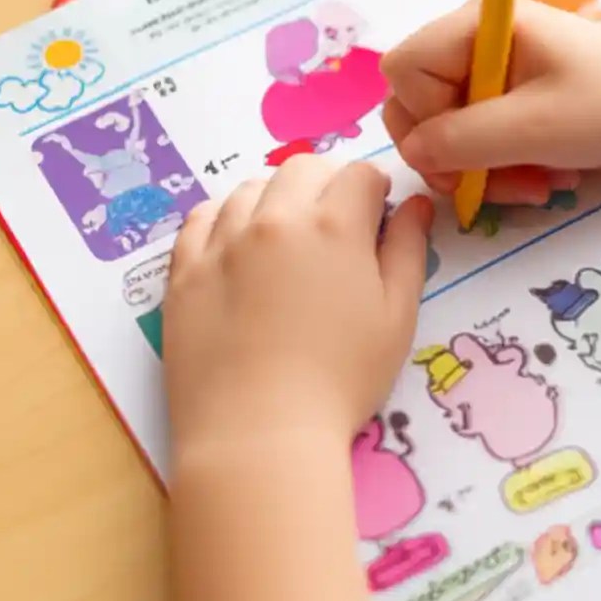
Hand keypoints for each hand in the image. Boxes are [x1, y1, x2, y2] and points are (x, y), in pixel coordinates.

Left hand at [163, 156, 434, 452]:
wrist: (259, 432)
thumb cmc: (343, 380)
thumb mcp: (397, 318)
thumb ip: (408, 251)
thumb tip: (416, 205)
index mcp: (335, 225)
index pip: (361, 175)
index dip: (377, 194)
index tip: (378, 222)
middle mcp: (275, 218)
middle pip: (303, 167)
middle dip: (327, 183)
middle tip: (336, 226)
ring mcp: (222, 241)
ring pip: (251, 186)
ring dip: (276, 197)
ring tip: (286, 239)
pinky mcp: (184, 269)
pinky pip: (202, 218)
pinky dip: (226, 218)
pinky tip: (237, 246)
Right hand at [381, 0, 600, 204]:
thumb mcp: (531, 127)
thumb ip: (460, 141)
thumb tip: (413, 153)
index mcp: (476, 27)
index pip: (404, 71)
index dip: (424, 117)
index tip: (471, 144)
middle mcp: (476, 45)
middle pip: (419, 106)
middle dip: (454, 155)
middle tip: (490, 186)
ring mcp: (492, 75)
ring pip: (450, 133)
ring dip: (486, 170)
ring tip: (538, 184)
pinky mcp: (511, 103)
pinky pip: (481, 142)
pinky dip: (506, 167)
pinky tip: (546, 176)